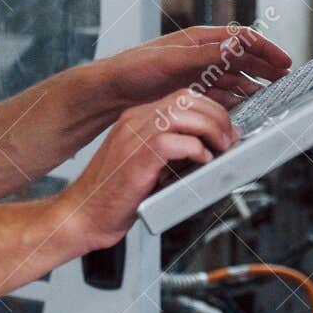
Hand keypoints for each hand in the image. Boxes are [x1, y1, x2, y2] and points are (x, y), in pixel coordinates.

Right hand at [55, 89, 238, 249]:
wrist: (82, 214)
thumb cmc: (111, 197)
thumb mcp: (146, 166)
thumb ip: (171, 153)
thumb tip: (206, 149)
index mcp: (136, 120)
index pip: (181, 97)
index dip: (210, 108)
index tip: (226, 127)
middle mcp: (134, 121)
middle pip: (186, 98)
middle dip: (217, 115)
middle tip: (230, 137)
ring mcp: (133, 136)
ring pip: (183, 113)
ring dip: (211, 128)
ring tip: (221, 147)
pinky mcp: (136, 157)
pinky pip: (173, 140)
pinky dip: (195, 148)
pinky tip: (202, 161)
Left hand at [97, 25, 292, 111]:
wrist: (110, 92)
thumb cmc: (133, 69)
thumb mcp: (171, 60)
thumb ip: (205, 55)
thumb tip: (235, 45)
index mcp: (198, 39)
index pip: (241, 39)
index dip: (265, 49)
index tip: (284, 62)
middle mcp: (200, 54)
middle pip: (242, 59)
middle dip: (265, 68)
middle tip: (286, 80)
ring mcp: (196, 73)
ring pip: (233, 78)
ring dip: (253, 85)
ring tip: (271, 96)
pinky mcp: (190, 91)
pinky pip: (220, 94)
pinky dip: (235, 100)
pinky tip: (245, 108)